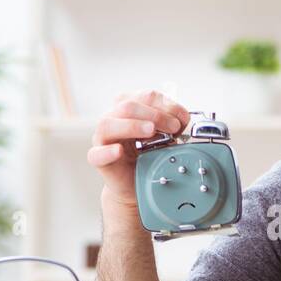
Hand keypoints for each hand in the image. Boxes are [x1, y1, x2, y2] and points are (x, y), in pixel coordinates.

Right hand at [87, 90, 190, 212]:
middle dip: (155, 115)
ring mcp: (102, 138)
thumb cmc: (150, 156)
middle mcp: (113, 118)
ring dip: (133, 125)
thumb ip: (172, 125)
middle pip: (128, 106)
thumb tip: (182, 118)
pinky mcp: (98, 159)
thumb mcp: (165, 137)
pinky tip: (119, 151)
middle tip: (174, 127)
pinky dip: (108, 151)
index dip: (166, 104)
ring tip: (151, 131)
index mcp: (130, 108)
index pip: (146, 96)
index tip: (183, 118)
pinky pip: (97, 153)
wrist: (138, 183)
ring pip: (108, 124)